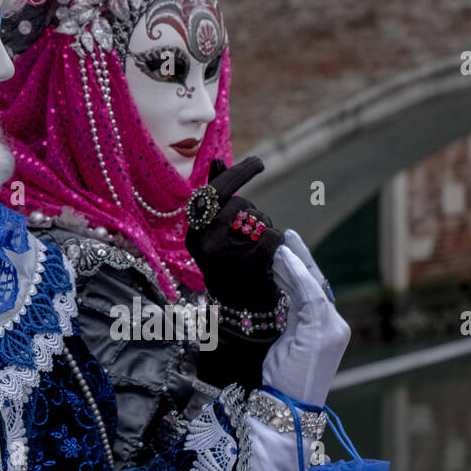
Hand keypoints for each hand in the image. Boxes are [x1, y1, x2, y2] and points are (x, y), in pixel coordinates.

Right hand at [186, 157, 281, 312]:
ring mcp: (226, 252)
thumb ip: (217, 198)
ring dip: (264, 228)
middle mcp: (204, 240)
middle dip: (252, 213)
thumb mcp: (215, 232)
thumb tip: (217, 160)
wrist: (241, 310)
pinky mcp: (250, 261)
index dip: (237, 173)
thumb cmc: (229, 264)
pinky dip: (276, 242)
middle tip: (250, 233)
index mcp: (194, 232)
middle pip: (240, 204)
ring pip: (258, 218)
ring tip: (255, 249)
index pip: (213, 192)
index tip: (259, 162)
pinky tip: (268, 257)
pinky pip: (271, 235)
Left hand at [261, 230, 349, 405]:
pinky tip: (284, 260)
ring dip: (293, 263)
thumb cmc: (283, 378)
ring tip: (277, 246)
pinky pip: (309, 295)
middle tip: (283, 237)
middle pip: (317, 284)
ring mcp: (332, 329)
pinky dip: (297, 274)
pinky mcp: (322, 331)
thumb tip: (282, 291)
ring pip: (312, 285)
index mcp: (328, 328)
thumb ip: (291, 316)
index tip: (284, 249)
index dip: (300, 268)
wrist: (287, 406)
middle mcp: (336, 326)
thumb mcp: (286, 340)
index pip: (315, 290)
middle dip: (299, 259)